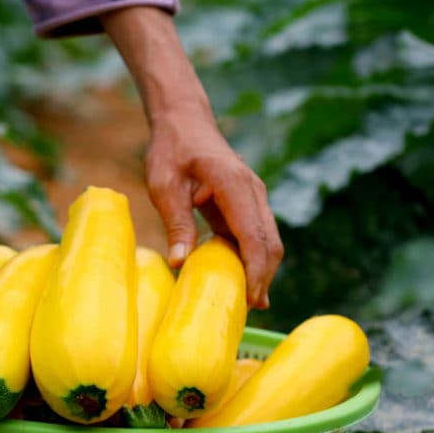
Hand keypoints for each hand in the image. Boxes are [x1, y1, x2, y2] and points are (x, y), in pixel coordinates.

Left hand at [100, 5, 283, 308]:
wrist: (184, 121)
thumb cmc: (171, 150)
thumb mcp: (164, 186)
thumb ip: (176, 222)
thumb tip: (179, 263)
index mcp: (234, 184)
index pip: (254, 235)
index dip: (254, 270)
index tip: (248, 298)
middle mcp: (253, 191)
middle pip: (269, 243)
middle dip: (262, 278)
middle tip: (246, 311)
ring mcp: (254, 197)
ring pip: (267, 241)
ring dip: (260, 272)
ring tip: (246, 305)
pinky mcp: (247, 204)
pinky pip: (255, 236)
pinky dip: (252, 259)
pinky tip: (243, 284)